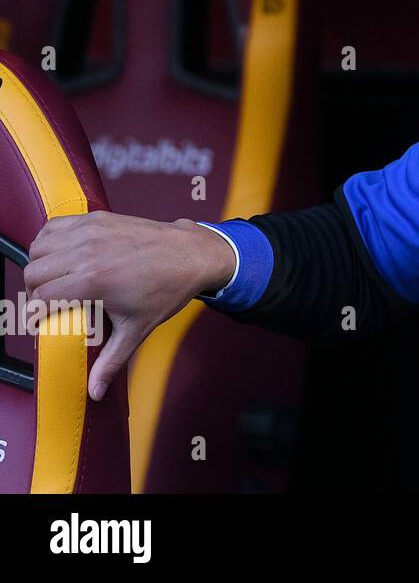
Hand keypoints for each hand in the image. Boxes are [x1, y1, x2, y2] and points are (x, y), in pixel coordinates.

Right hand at [23, 211, 235, 400]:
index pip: (40, 299)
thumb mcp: (137, 328)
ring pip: (39, 247)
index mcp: (92, 280)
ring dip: (40, 264)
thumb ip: (111, 361)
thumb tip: (94, 392)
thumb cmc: (168, 290)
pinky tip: (60, 254)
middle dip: (35, 291)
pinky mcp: (97, 218)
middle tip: (49, 303)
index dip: (35, 315)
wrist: (194, 255)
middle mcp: (86, 252)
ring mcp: (91, 231)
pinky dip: (49, 240)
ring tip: (55, 280)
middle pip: (34, 272)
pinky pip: (55, 225)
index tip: (42, 322)